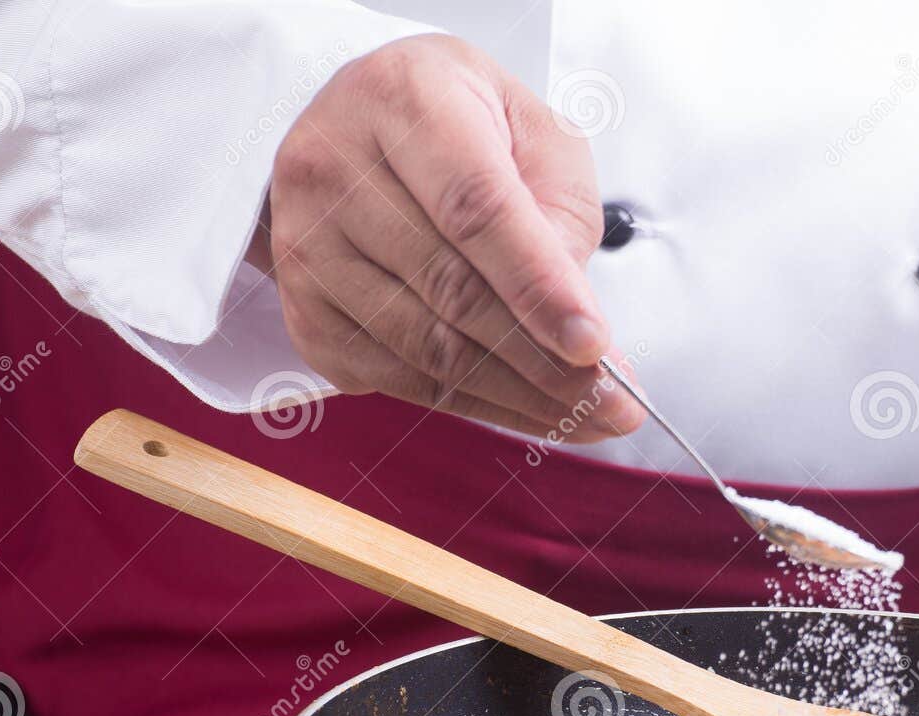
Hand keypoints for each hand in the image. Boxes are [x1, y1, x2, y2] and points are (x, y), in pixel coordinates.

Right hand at [262, 34, 642, 438]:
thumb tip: (571, 319)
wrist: (357, 128)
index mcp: (402, 100)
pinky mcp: (305, 313)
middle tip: (613, 400)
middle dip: (545, 361)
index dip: (537, 284)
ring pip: (427, 349)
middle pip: (451, 290)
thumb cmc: (457, 123)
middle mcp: (333, 169)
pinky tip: (529, 407)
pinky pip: (401, 380)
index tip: (593, 343)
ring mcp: (307, 247)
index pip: (474, 208)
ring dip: (519, 396)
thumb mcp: (531, 128)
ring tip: (588, 413)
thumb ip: (559, 210)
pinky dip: (476, 404)